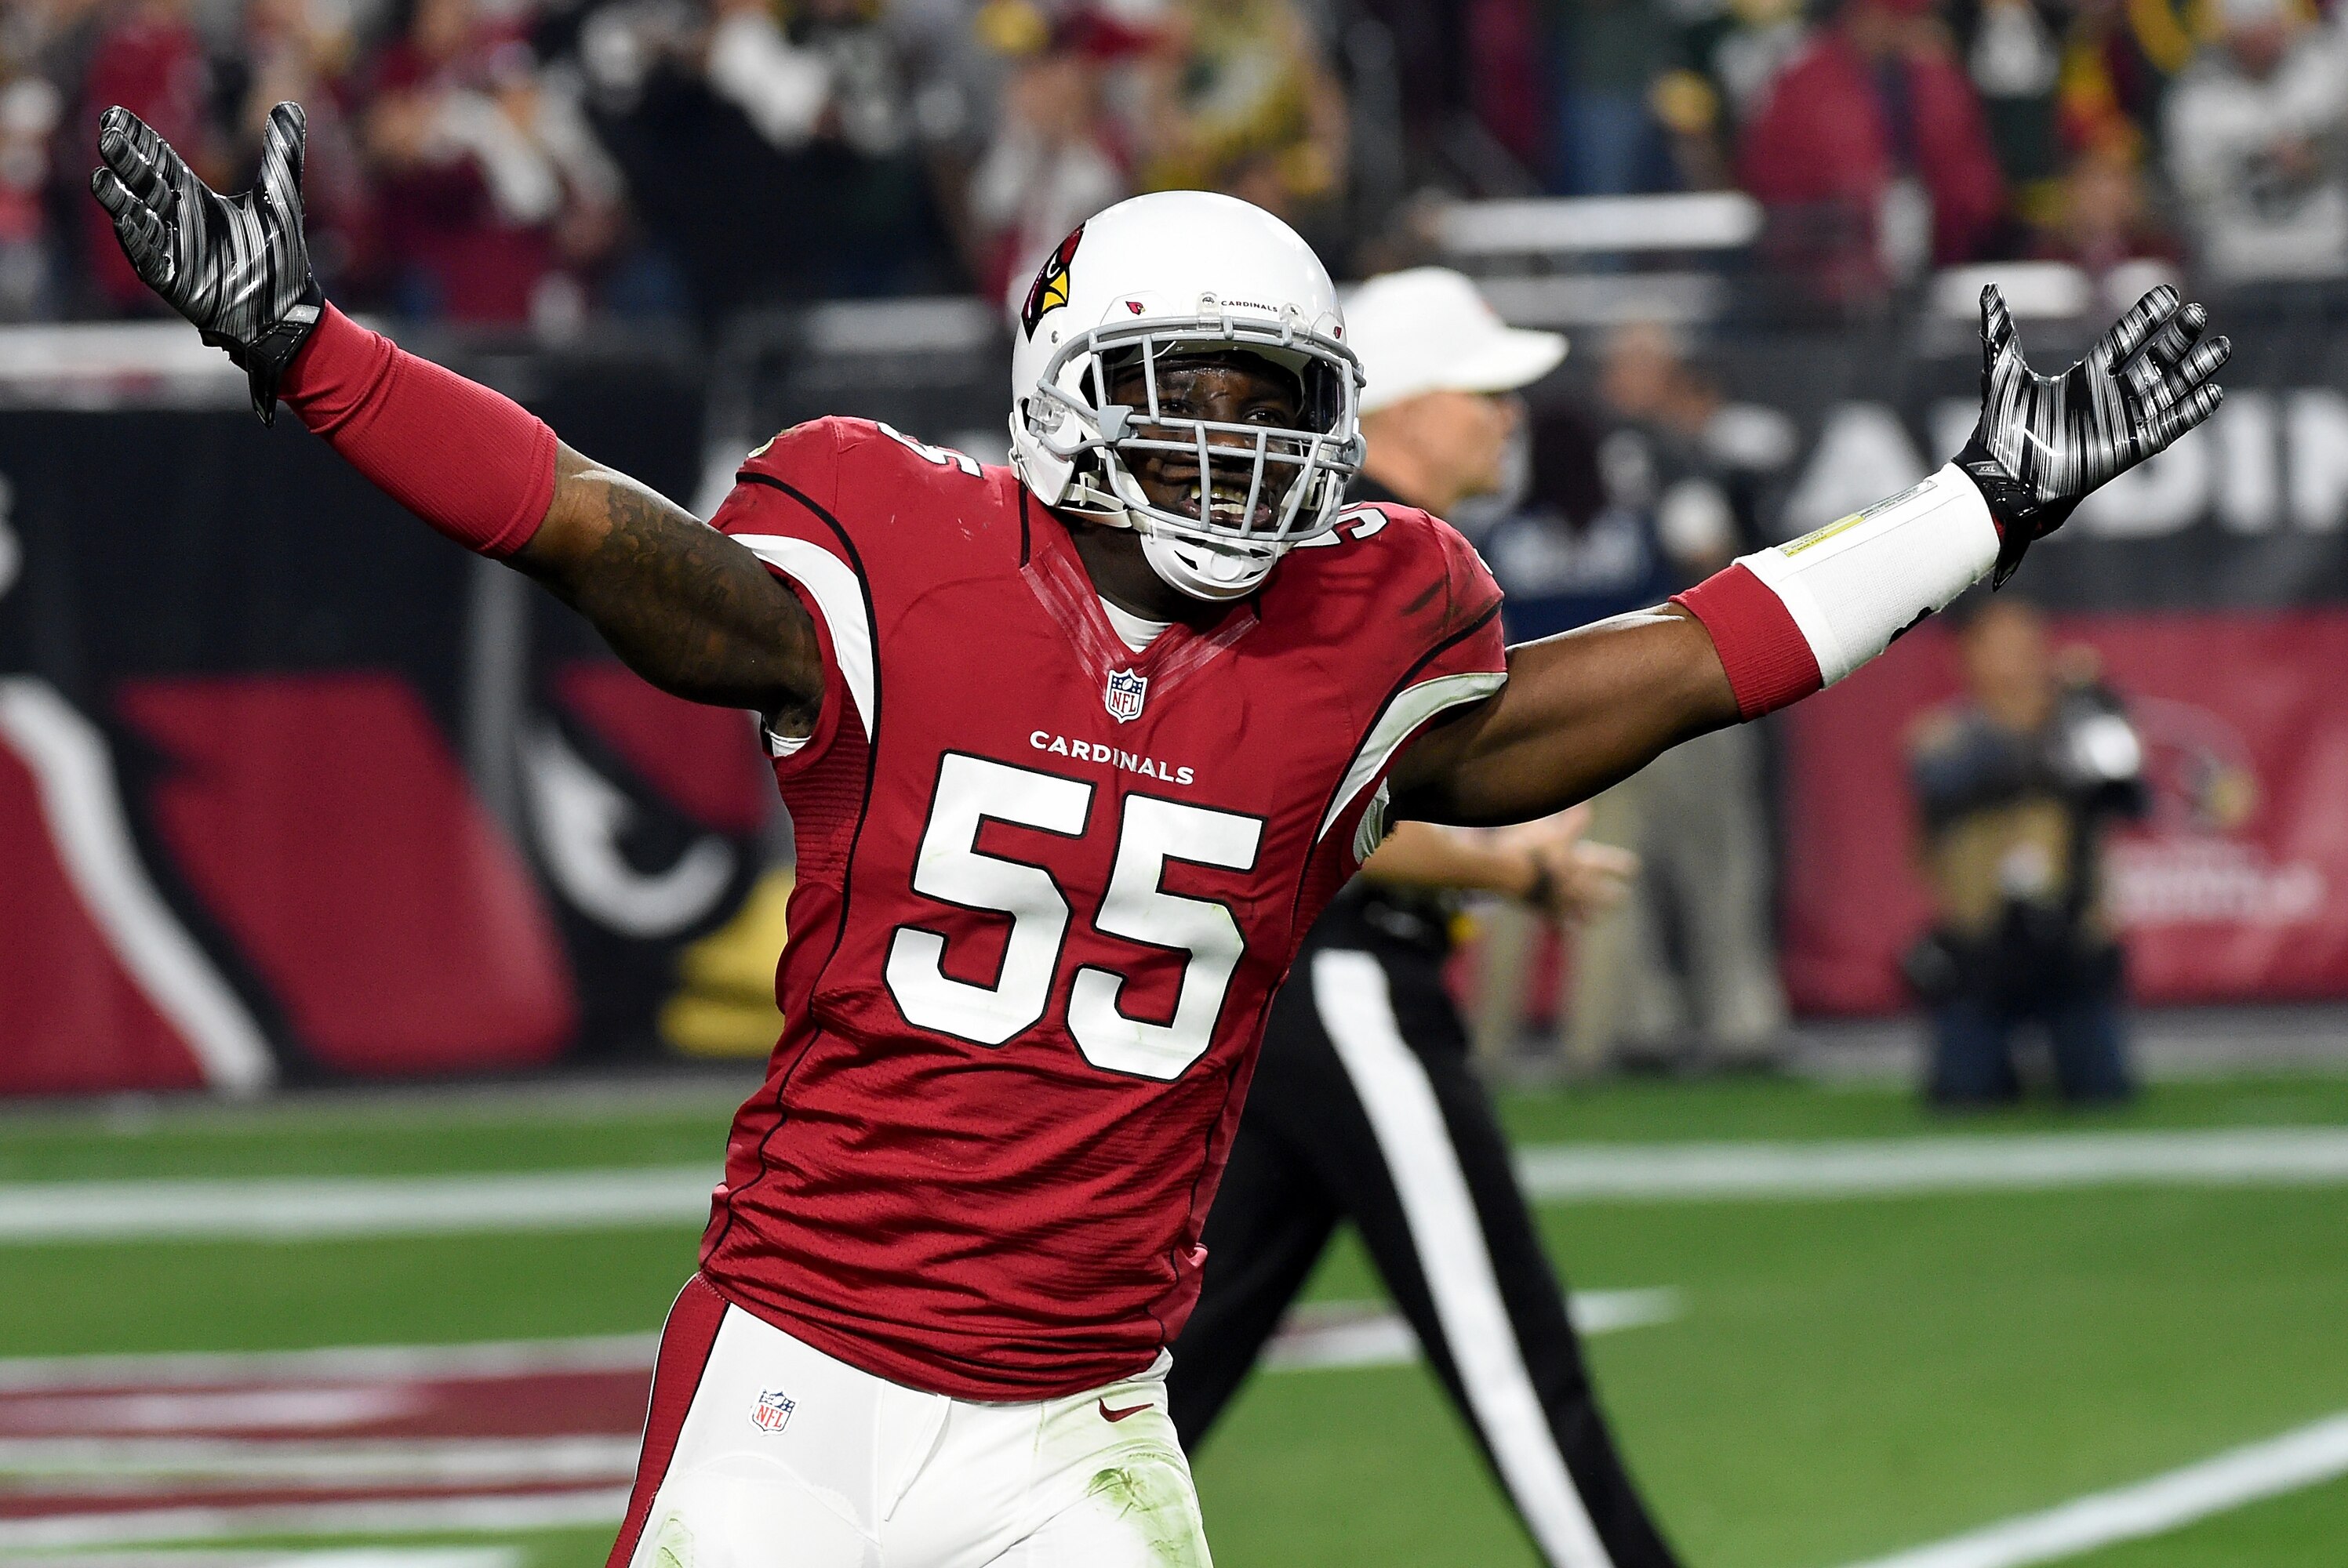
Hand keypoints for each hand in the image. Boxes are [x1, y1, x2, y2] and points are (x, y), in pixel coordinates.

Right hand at [90, 101, 321, 424]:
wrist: (289, 312)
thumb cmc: (282, 258)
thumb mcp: (280, 199)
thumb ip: (280, 154)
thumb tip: (289, 105)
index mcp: (196, 200)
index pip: (160, 163)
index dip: (140, 141)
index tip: (117, 115)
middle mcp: (178, 222)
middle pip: (144, 185)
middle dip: (126, 162)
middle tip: (107, 134)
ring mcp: (173, 251)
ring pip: (138, 220)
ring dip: (120, 201)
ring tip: (102, 178)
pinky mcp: (176, 282)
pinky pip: (150, 259)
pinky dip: (138, 241)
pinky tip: (126, 222)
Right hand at [1493, 806, 1638, 924]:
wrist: (1506, 869)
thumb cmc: (1528, 843)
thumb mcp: (1549, 825)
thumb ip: (1571, 818)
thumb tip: (1586, 803)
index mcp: (1582, 862)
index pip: (1612, 865)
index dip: (1624, 866)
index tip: (1633, 868)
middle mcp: (1579, 885)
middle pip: (1606, 895)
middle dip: (1615, 896)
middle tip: (1622, 897)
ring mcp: (1564, 900)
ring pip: (1587, 913)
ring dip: (1594, 914)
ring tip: (1597, 917)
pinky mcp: (1547, 911)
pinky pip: (1561, 924)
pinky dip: (1566, 926)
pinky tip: (1569, 929)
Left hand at [1956, 283, 2227, 586]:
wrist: (2003, 477)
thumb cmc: (2000, 429)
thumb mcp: (2003, 373)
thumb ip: (2000, 332)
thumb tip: (1988, 288)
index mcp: (2084, 376)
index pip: (2124, 340)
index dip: (2145, 318)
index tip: (2169, 294)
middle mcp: (2108, 396)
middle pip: (2154, 361)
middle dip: (2177, 339)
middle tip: (2199, 313)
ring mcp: (2122, 422)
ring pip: (2168, 391)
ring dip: (2195, 372)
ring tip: (2222, 347)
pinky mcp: (2128, 449)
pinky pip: (2168, 428)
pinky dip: (2190, 412)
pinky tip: (2213, 393)